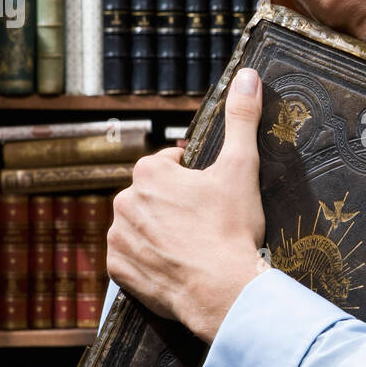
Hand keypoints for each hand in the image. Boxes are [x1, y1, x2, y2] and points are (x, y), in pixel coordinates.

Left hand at [107, 67, 266, 341]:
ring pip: (141, 226)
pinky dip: (149, 261)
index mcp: (149, 173)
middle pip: (154, 197)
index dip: (195, 180)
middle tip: (206, 224)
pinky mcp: (118, 270)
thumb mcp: (242, 166)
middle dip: (175, 206)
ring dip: (161, 232)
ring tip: (193, 247)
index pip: (171, 165)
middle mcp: (123, 201)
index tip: (212, 198)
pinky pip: (131, 259)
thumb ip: (242, 118)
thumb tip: (248, 76)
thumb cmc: (231, 228)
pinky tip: (176, 265)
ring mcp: (118, 237)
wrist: (222, 290)